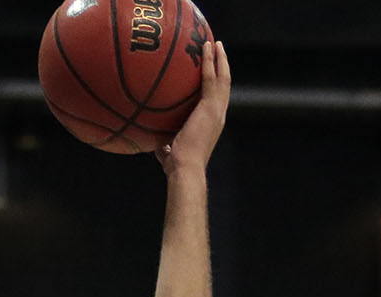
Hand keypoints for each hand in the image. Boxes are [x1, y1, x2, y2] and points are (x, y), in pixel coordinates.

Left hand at [158, 40, 229, 174]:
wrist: (185, 169)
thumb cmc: (176, 167)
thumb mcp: (169, 153)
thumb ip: (165, 146)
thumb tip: (155, 144)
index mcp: (211, 124)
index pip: (216, 100)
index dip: (216, 86)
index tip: (211, 73)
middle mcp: (218, 115)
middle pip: (224, 85)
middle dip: (221, 66)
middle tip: (217, 50)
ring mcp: (217, 110)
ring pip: (223, 78)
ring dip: (219, 59)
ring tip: (214, 42)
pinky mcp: (211, 107)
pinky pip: (212, 78)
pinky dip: (211, 61)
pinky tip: (206, 47)